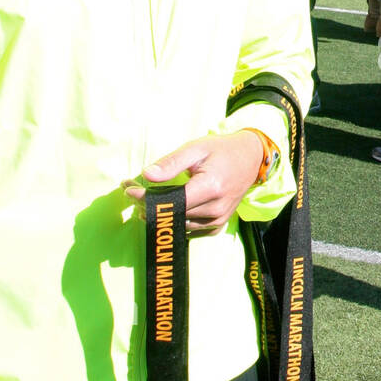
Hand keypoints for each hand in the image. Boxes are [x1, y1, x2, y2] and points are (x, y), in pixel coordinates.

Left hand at [124, 131, 264, 234]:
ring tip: (145, 200)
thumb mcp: (196, 149)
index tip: (129, 190)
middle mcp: (215, 208)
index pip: (171, 201)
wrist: (250, 159)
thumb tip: (147, 175)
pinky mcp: (218, 225)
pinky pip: (190, 230)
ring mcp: (218, 219)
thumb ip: (171, 163)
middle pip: (173, 214)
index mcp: (210, 188)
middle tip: (132, 190)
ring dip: (160, 215)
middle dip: (148, 204)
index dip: (147, 199)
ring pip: (179, 225)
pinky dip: (176, 222)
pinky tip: (165, 211)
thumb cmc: (221, 151)